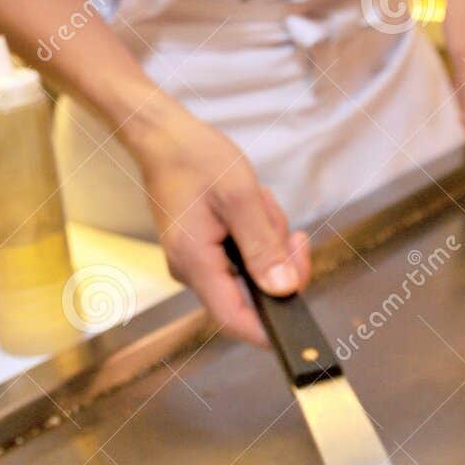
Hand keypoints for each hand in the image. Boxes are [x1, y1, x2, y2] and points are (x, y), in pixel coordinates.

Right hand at [125, 96, 310, 344]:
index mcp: (195, 262)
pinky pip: (240, 255)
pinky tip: (249, 205)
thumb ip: (263, 247)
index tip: (301, 316)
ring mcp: (195, 261)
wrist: (163, 136)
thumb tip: (283, 288)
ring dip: (266, 240)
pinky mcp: (200, 250)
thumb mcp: (240, 197)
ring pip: (250, 271)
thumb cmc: (194, 158)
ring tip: (258, 203)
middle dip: (277, 262)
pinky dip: (254, 233)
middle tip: (290, 231)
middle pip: (251, 294)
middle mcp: (191, 270)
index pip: (236, 319)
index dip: (271, 329)